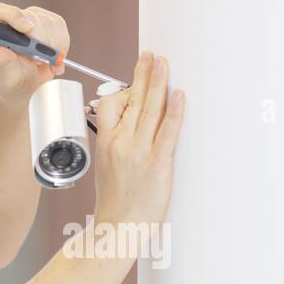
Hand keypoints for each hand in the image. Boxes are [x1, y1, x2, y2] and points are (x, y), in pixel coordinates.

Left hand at [0, 3, 69, 109]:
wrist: (22, 85)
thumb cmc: (7, 81)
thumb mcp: (3, 77)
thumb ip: (1, 64)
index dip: (13, 16)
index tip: (27, 30)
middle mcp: (8, 19)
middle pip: (29, 16)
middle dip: (39, 41)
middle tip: (37, 62)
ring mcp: (29, 16)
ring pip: (48, 21)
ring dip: (51, 46)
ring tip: (42, 63)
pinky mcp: (46, 19)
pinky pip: (59, 26)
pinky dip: (61, 45)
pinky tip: (52, 59)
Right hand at [92, 51, 184, 226]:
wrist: (117, 228)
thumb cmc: (114, 204)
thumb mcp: (106, 170)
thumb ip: (116, 146)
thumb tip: (125, 130)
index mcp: (105, 145)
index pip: (110, 106)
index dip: (122, 90)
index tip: (131, 81)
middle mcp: (120, 144)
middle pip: (132, 100)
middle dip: (142, 74)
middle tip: (150, 55)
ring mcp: (139, 152)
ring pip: (149, 109)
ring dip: (157, 82)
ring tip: (163, 63)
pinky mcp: (158, 163)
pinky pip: (167, 131)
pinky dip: (174, 111)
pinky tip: (178, 94)